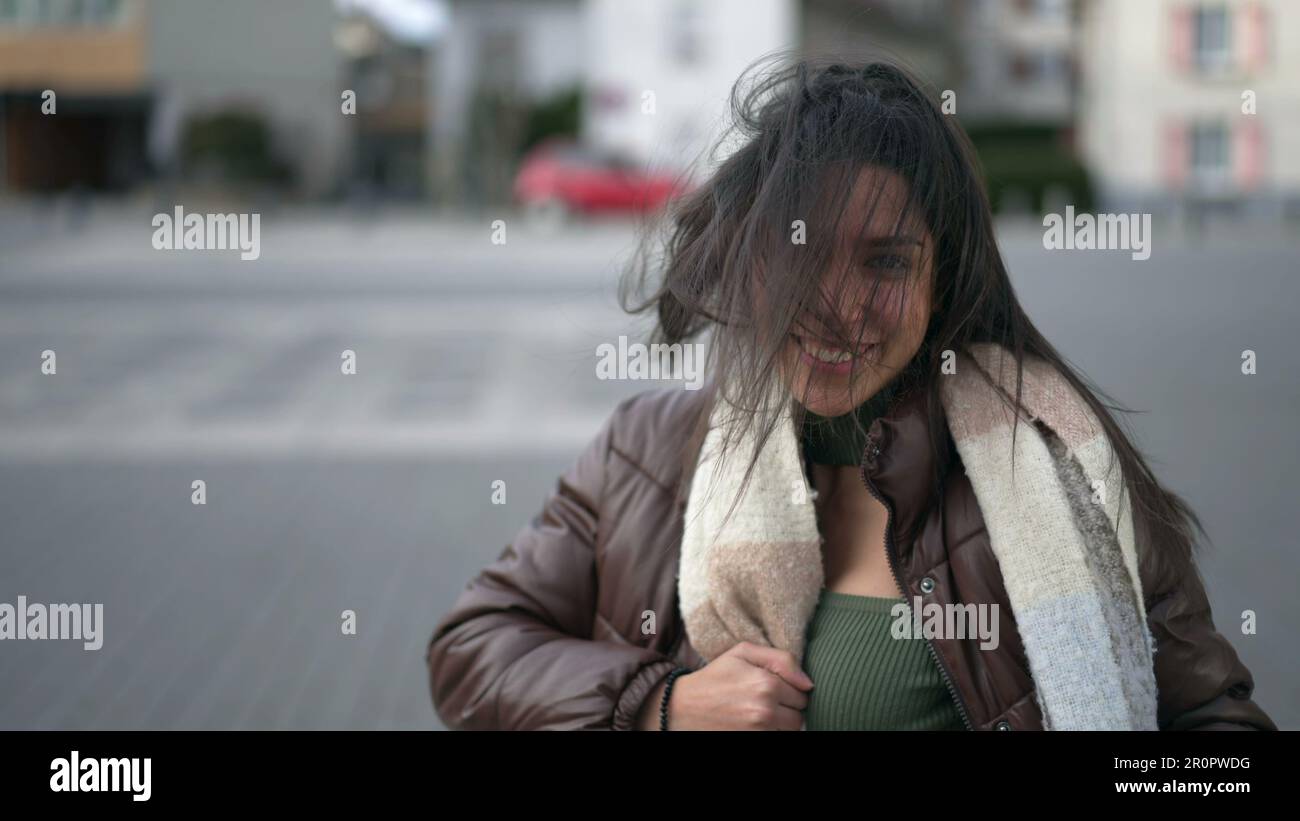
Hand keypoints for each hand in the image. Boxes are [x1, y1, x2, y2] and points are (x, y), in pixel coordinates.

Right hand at [636, 642, 813, 729]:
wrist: (680, 707)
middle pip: (800, 714)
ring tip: (761, 712)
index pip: (804, 692)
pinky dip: (771, 731)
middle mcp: (765, 709)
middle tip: (768, 700)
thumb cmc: (714, 677)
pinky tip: (755, 723)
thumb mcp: (742, 652)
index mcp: (767, 683)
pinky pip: (777, 738)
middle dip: (789, 707)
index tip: (775, 686)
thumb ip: (781, 659)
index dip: (792, 688)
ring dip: (782, 722)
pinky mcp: (751, 742)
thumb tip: (808, 683)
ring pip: (791, 730)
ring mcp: (758, 731)